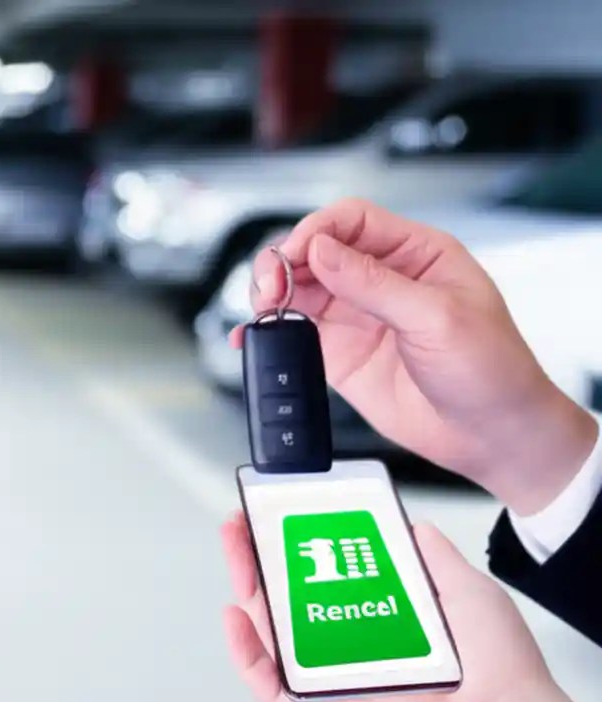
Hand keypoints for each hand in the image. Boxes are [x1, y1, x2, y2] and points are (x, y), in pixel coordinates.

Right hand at [220, 512, 584, 701]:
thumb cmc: (501, 667)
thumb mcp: (468, 590)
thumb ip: (434, 556)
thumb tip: (411, 524)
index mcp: (376, 614)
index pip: (319, 575)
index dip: (291, 545)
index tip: (273, 514)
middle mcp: (348, 644)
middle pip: (282, 598)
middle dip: (253, 557)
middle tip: (239, 526)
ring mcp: (333, 674)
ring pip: (269, 634)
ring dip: (243, 592)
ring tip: (237, 556)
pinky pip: (270, 687)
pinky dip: (245, 656)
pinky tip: (238, 620)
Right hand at [230, 199, 595, 515]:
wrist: (491, 435)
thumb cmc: (491, 371)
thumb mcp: (437, 319)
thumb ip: (374, 284)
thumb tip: (322, 250)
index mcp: (416, 254)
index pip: (352, 221)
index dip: (316, 230)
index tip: (295, 255)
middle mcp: (382, 278)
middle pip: (316, 250)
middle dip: (284, 262)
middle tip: (270, 287)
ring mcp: (358, 315)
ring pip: (298, 287)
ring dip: (271, 293)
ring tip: (261, 310)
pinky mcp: (339, 352)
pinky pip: (294, 331)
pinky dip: (268, 331)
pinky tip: (254, 335)